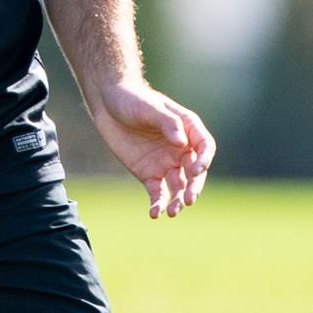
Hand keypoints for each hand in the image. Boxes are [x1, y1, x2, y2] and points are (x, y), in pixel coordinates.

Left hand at [92, 80, 215, 219]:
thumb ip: (167, 123)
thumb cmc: (132, 99)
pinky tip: (155, 213)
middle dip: (194, 187)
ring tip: (173, 212)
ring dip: (178, 201)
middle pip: (195, 172)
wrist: (108, 103)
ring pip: (178, 187)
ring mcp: (166, 163)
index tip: (196, 170)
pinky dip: (158, 204)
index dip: (204, 160)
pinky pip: (158, 192)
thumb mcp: (149, 107)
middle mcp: (181, 150)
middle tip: (189, 200)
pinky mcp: (149, 174)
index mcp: (188, 129)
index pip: (204, 148)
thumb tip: (182, 142)